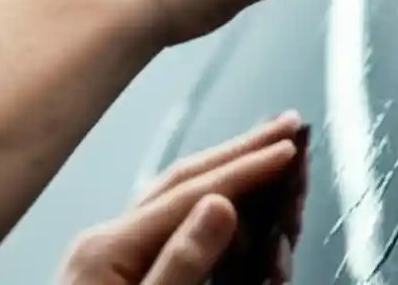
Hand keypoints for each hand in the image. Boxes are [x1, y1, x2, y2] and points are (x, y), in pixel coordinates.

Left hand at [58, 113, 303, 284]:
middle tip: (288, 127)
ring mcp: (109, 258)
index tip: (290, 149)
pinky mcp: (116, 276)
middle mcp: (107, 244)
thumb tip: (218, 206)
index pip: (194, 193)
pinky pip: (170, 224)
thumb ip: (180, 263)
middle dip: (241, 152)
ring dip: (228, 172)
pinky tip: (226, 200)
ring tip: (268, 154)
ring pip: (178, 198)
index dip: (248, 169)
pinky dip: (209, 206)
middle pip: (186, 181)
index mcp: (108, 249)